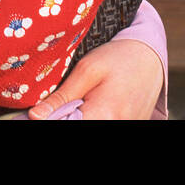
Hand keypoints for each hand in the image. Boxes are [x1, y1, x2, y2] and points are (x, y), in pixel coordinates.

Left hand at [27, 38, 163, 119]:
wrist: (151, 56)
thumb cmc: (118, 58)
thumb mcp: (87, 69)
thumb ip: (61, 96)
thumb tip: (34, 117)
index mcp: (104, 115)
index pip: (66, 126)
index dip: (51, 118)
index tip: (41, 111)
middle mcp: (117, 126)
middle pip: (78, 126)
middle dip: (65, 117)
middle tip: (62, 102)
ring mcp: (126, 127)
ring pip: (91, 125)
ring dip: (78, 116)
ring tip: (82, 100)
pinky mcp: (130, 126)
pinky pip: (106, 123)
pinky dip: (93, 115)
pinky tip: (92, 105)